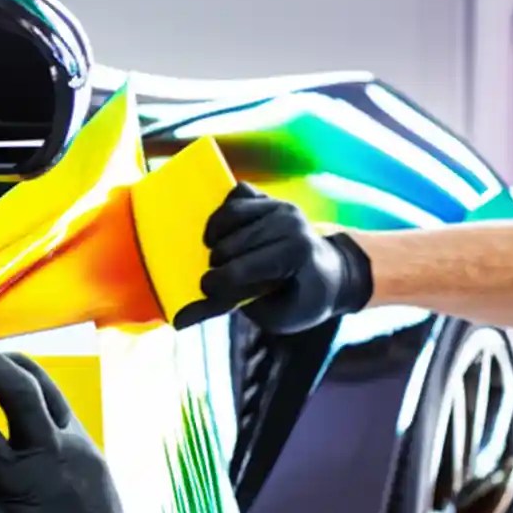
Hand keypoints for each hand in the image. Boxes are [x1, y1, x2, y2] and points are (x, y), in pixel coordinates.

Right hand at [173, 183, 372, 333]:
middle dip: (216, 265)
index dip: (217, 285)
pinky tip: (226, 233)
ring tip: (219, 255)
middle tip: (222, 278)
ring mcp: (280, 205)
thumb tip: (181, 317)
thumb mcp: (272, 316)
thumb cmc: (300, 300)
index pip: (240, 269)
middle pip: (229, 244)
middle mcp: (290, 222)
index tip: (210, 292)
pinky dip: (224, 214)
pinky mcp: (269, 197)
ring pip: (229, 214)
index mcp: (296, 253)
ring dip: (214, 238)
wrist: (330, 275)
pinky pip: (235, 195)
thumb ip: (229, 308)